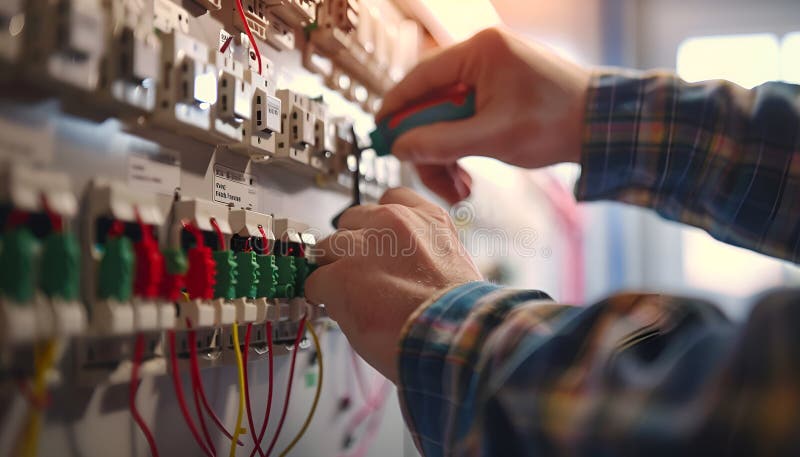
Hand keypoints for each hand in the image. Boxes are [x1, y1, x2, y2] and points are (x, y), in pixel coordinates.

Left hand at [304, 188, 481, 381]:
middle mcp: (394, 222)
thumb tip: (396, 265)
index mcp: (427, 218)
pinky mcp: (341, 275)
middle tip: (363, 277)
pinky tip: (343, 313)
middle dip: (352, 249)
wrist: (456, 338)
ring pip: (327, 249)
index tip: (375, 241)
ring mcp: (364, 246)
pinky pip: (314, 282)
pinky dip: (323, 300)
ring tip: (352, 298)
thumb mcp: (454, 264)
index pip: (390, 199)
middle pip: (350, 223)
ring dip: (333, 271)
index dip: (377, 225)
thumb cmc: (459, 315)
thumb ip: (421, 251)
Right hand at [379, 27, 590, 203]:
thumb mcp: (491, 137)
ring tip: (460, 190)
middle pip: (432, 103)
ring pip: (448, 117)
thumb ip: (441, 142)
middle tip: (431, 179)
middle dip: (430, 147)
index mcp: (479, 51)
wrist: (604, 126)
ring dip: (447, 155)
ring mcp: (492, 74)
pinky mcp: (500, 92)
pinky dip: (463, 148)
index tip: (380, 134)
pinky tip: (468, 177)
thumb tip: (400, 147)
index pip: (420, 78)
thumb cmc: (556, 123)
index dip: (396, 109)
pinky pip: (466, 119)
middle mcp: (482, 56)